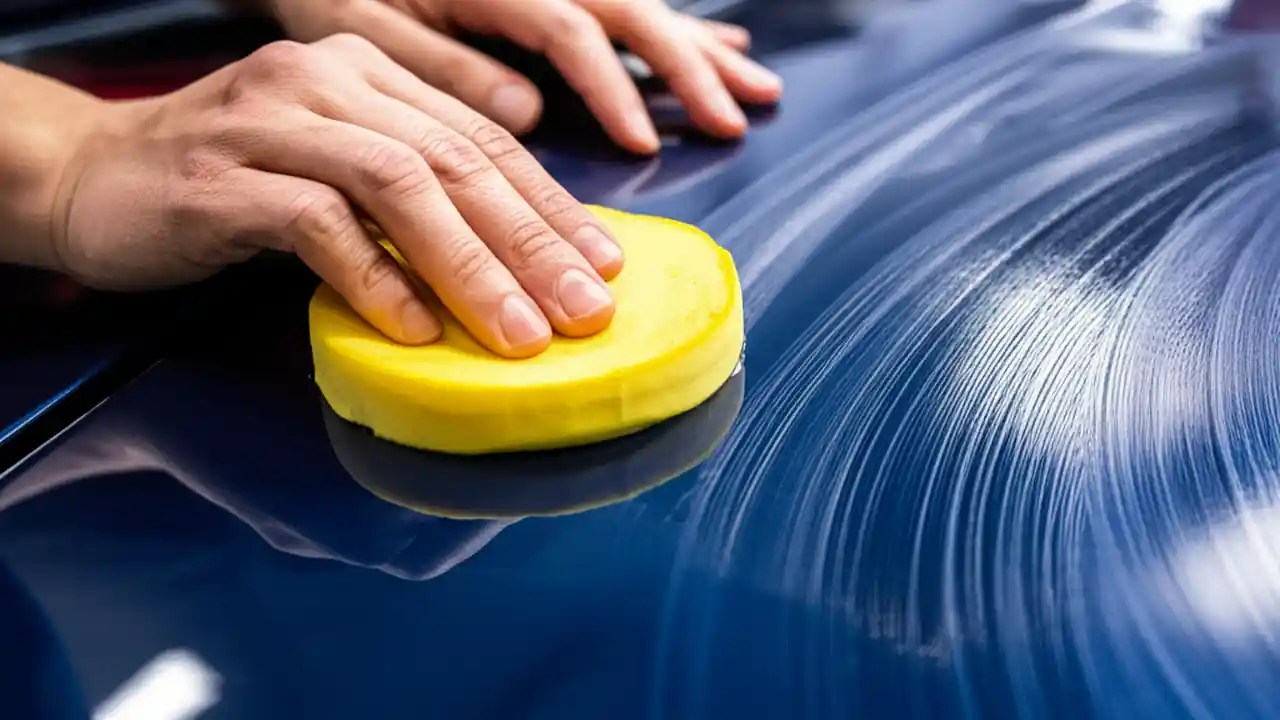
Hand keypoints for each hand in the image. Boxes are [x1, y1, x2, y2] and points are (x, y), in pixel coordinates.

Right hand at [53, 36, 622, 356]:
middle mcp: (326, 81)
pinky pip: (316, 223)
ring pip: (397, 185)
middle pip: (454, 161)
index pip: (481, 138)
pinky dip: (374, 277)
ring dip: (468, 266)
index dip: (550, 204)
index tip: (603, 266)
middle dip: (530, 242)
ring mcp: (270, 122)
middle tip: (583, 310)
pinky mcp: (220, 178)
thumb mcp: (335, 173)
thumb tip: (515, 260)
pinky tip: (415, 328)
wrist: (90, 177)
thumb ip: (412, 194)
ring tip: (517, 333)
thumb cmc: (231, 186)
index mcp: (368, 72)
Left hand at [266, 0, 782, 153]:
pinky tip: (720, 47)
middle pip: (626, 8)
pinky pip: (623, 11)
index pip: (568, 26)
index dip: (610, 84)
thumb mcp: (359, 30)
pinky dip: (676, 36)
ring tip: (759, 91)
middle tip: (734, 119)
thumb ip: (442, 66)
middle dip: (688, 65)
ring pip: (638, 7)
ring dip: (701, 50)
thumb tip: (525, 115)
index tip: (643, 142)